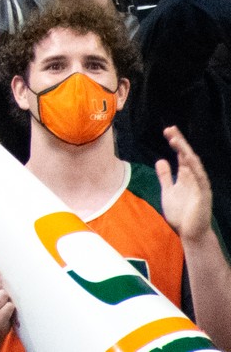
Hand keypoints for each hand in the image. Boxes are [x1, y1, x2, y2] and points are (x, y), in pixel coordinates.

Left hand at [156, 126, 215, 244]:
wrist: (191, 234)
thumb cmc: (181, 214)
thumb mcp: (168, 191)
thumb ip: (165, 177)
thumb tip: (161, 160)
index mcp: (186, 177)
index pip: (181, 156)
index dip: (176, 144)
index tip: (168, 131)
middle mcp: (194, 179)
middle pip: (187, 156)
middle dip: (180, 143)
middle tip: (170, 128)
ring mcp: (200, 186)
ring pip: (194, 164)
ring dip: (185, 151)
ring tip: (175, 139)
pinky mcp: (203, 195)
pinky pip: (200, 178)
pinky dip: (194, 167)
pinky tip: (188, 157)